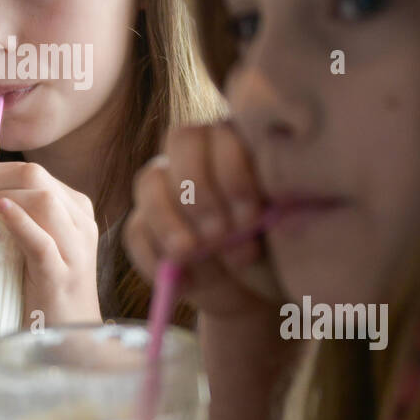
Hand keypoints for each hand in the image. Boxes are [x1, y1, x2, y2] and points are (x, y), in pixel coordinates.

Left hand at [0, 162, 101, 325]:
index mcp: (74, 208)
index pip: (30, 171)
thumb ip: (15, 216)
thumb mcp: (32, 244)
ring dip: (0, 199)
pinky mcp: (61, 276)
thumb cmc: (45, 291)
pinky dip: (19, 222)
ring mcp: (74, 250)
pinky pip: (42, 242)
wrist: (72, 338)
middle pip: (34, 177)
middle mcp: (79, 222)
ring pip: (42, 200)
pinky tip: (1, 213)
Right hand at [123, 120, 279, 320]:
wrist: (256, 289)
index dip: (230, 173)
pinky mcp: (144, 228)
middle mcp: (196, 156)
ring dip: (169, 220)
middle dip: (200, 191)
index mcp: (235, 143)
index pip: (219, 131)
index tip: (251, 219)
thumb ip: (274, 208)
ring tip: (193, 252)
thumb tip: (259, 210)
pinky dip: (155, 258)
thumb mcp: (284, 226)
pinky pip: (136, 232)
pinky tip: (186, 282)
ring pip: (149, 183)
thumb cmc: (277, 247)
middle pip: (180, 140)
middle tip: (220, 234)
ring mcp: (164, 189)